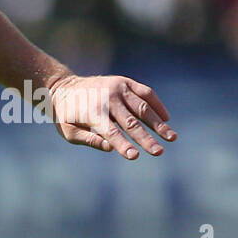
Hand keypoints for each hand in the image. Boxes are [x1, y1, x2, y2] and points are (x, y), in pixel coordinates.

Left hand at [49, 74, 174, 159]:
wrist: (64, 87)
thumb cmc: (66, 115)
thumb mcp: (68, 131)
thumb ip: (88, 139)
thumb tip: (110, 147)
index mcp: (93, 113)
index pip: (111, 132)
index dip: (123, 145)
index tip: (135, 156)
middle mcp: (108, 98)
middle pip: (131, 122)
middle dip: (146, 139)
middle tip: (159, 152)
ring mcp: (118, 88)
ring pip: (143, 107)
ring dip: (159, 124)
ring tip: (172, 137)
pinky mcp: (125, 82)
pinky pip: (146, 93)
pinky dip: (157, 105)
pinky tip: (166, 119)